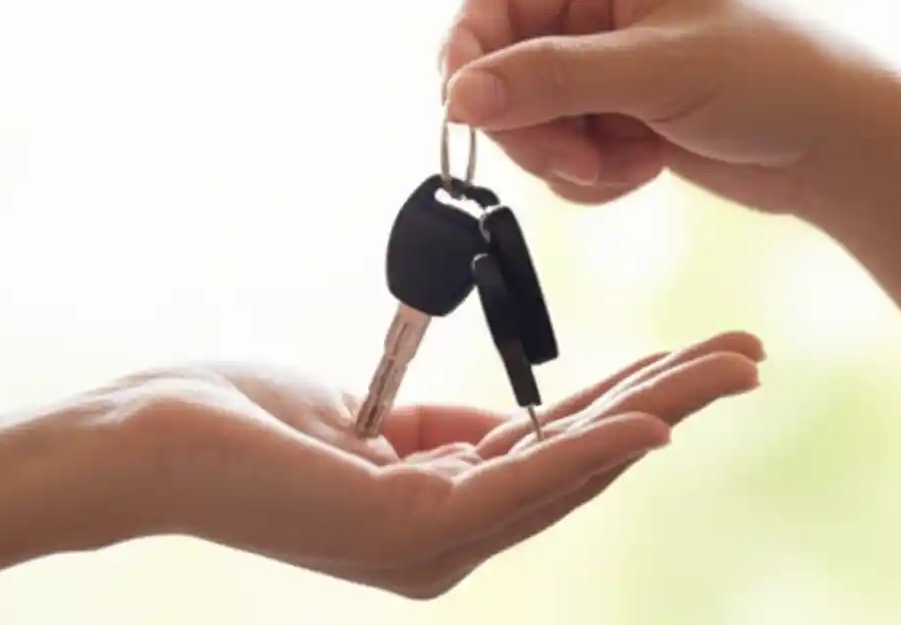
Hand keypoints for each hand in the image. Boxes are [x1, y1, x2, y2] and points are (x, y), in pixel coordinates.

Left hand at [99, 330, 763, 597]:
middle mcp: (447, 537)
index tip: (693, 359)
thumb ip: (442, 426)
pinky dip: (591, 449)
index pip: (557, 447)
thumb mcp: (366, 412)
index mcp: (438, 505)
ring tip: (731, 370)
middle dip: (670, 404)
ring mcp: (432, 542)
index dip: (631, 400)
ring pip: (569, 466)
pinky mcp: (410, 530)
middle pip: (583, 459)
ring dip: (657, 412)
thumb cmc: (242, 417)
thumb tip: (515, 422)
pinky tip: (654, 421)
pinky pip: (521, 481)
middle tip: (749, 358)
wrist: (151, 438)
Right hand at [441, 0, 878, 214]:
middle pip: (502, 70)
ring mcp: (604, 67)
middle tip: (576, 157)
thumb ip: (550, 80)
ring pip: (527, 122)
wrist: (838, 148)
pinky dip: (591, 174)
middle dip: (532, 125)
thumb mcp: (653, 71)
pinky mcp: (615, 117)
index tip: (464, 113)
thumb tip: (458, 96)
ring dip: (567, 157)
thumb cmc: (770, 79)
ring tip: (625, 163)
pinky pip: (561, 154)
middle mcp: (597, 9)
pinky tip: (644, 167)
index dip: (469, 57)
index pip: (495, 0)